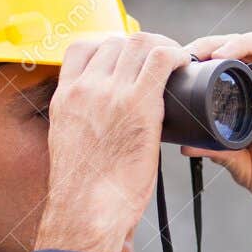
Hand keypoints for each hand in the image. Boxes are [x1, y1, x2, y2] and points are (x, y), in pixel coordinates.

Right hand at [35, 33, 189, 251]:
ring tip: (177, 62)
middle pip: (115, 42)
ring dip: (162, 47)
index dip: (110, 47)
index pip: (81, 47)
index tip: (129, 60)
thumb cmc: (85, 193)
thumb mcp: (72, 148)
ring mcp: (110, 93)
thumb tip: (103, 132)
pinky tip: (185, 65)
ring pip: (138, 44)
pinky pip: (160, 61)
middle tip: (162, 62)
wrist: (87, 209)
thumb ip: (84, 128)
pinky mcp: (138, 104)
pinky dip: (176, 56)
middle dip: (141, 47)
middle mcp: (85, 88)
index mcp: (65, 97)